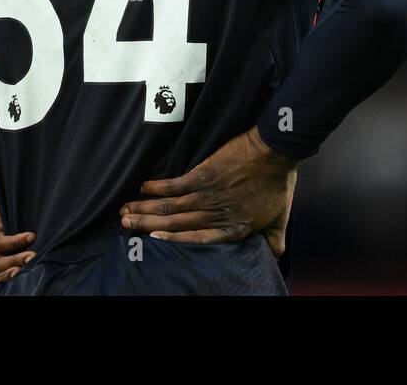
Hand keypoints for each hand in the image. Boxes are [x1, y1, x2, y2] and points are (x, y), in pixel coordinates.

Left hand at [0, 166, 36, 288]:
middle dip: (9, 275)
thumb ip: (21, 244)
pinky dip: (15, 242)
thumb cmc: (9, 211)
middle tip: (26, 272)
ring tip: (32, 256)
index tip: (18, 281)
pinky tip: (30, 237)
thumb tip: (44, 251)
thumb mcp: (14, 229)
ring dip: (14, 261)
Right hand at [119, 126, 298, 253]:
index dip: (172, 241)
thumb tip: (276, 254)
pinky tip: (143, 188)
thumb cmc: (278, 183)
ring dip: (145, 209)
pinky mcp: (202, 175)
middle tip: (125, 224)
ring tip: (126, 210)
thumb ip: (274, 239)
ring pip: (169, 207)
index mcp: (232, 229)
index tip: (153, 240)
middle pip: (174, 225)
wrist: (274, 152)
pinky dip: (156, 188)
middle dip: (147, 225)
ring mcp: (206, 195)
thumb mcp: (280, 217)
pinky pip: (174, 185)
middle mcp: (214, 215)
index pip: (196, 240)